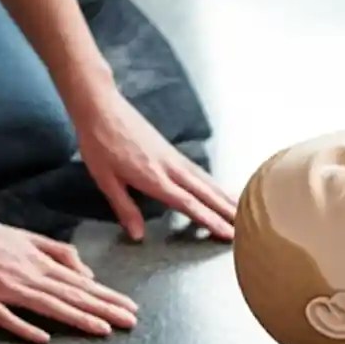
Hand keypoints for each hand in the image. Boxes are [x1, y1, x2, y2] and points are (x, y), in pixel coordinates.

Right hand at [0, 223, 137, 343]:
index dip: (108, 296)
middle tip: (130, 322)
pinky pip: (4, 316)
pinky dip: (22, 326)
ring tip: (103, 329)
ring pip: (47, 305)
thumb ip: (58, 253)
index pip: (82, 284)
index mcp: (39, 263)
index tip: (131, 308)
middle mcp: (28, 276)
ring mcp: (6, 288)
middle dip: (104, 309)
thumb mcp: (26, 238)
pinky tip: (43, 339)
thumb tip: (88, 273)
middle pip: (72, 295)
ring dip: (76, 317)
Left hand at [72, 86, 235, 241]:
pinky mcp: (173, 151)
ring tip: (241, 210)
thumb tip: (137, 235)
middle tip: (245, 227)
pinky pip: (199, 171)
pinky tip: (219, 190)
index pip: (189, 204)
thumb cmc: (99, 143)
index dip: (210, 220)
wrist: (102, 107)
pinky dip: (214, 183)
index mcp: (154, 178)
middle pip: (205, 193)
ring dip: (225, 197)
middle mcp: (171, 169)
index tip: (228, 233)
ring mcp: (175, 158)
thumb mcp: (105, 179)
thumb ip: (124, 207)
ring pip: (206, 181)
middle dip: (226, 211)